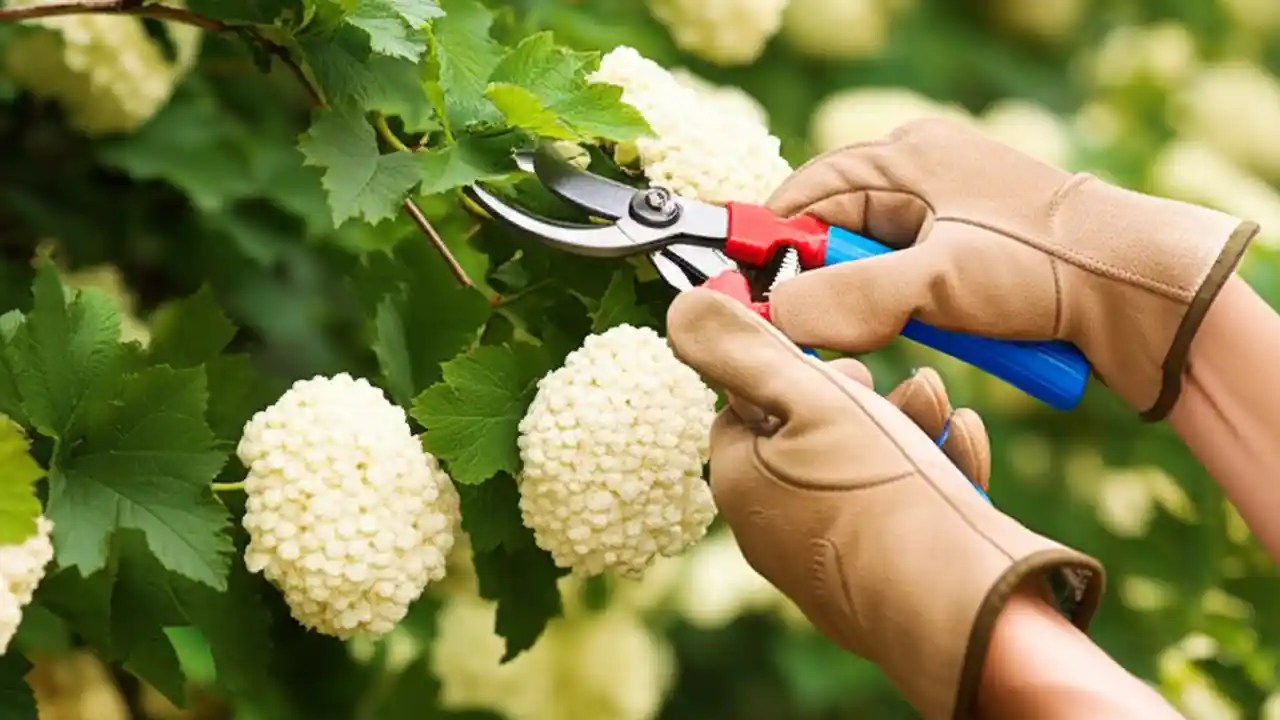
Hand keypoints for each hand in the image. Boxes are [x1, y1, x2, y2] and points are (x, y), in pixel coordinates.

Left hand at [665, 288, 1103, 719]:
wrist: (961, 610)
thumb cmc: (881, 497)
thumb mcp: (809, 399)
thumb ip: (746, 351)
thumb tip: (683, 309)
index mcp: (742, 485)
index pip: (740, 411)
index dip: (784, 374)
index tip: (830, 360)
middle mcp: (775, 532)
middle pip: (806, 440)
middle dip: (856, 398)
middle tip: (889, 379)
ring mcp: (830, 564)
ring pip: (861, 474)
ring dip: (902, 425)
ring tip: (939, 400)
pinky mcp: (885, 585)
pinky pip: (901, 516)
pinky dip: (933, 472)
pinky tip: (963, 438)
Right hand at [765, 118, 1257, 419]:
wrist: (1144, 297)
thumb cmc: (1044, 268)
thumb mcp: (935, 282)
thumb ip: (845, 297)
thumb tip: (772, 317)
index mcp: (907, 156)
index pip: (805, 197)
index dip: (772, 248)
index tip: (752, 301)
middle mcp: (923, 175)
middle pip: (836, 235)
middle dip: (829, 286)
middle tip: (827, 333)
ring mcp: (950, 216)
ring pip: (873, 266)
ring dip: (877, 308)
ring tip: (902, 333)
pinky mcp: (973, 254)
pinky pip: (913, 285)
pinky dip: (913, 316)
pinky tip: (936, 335)